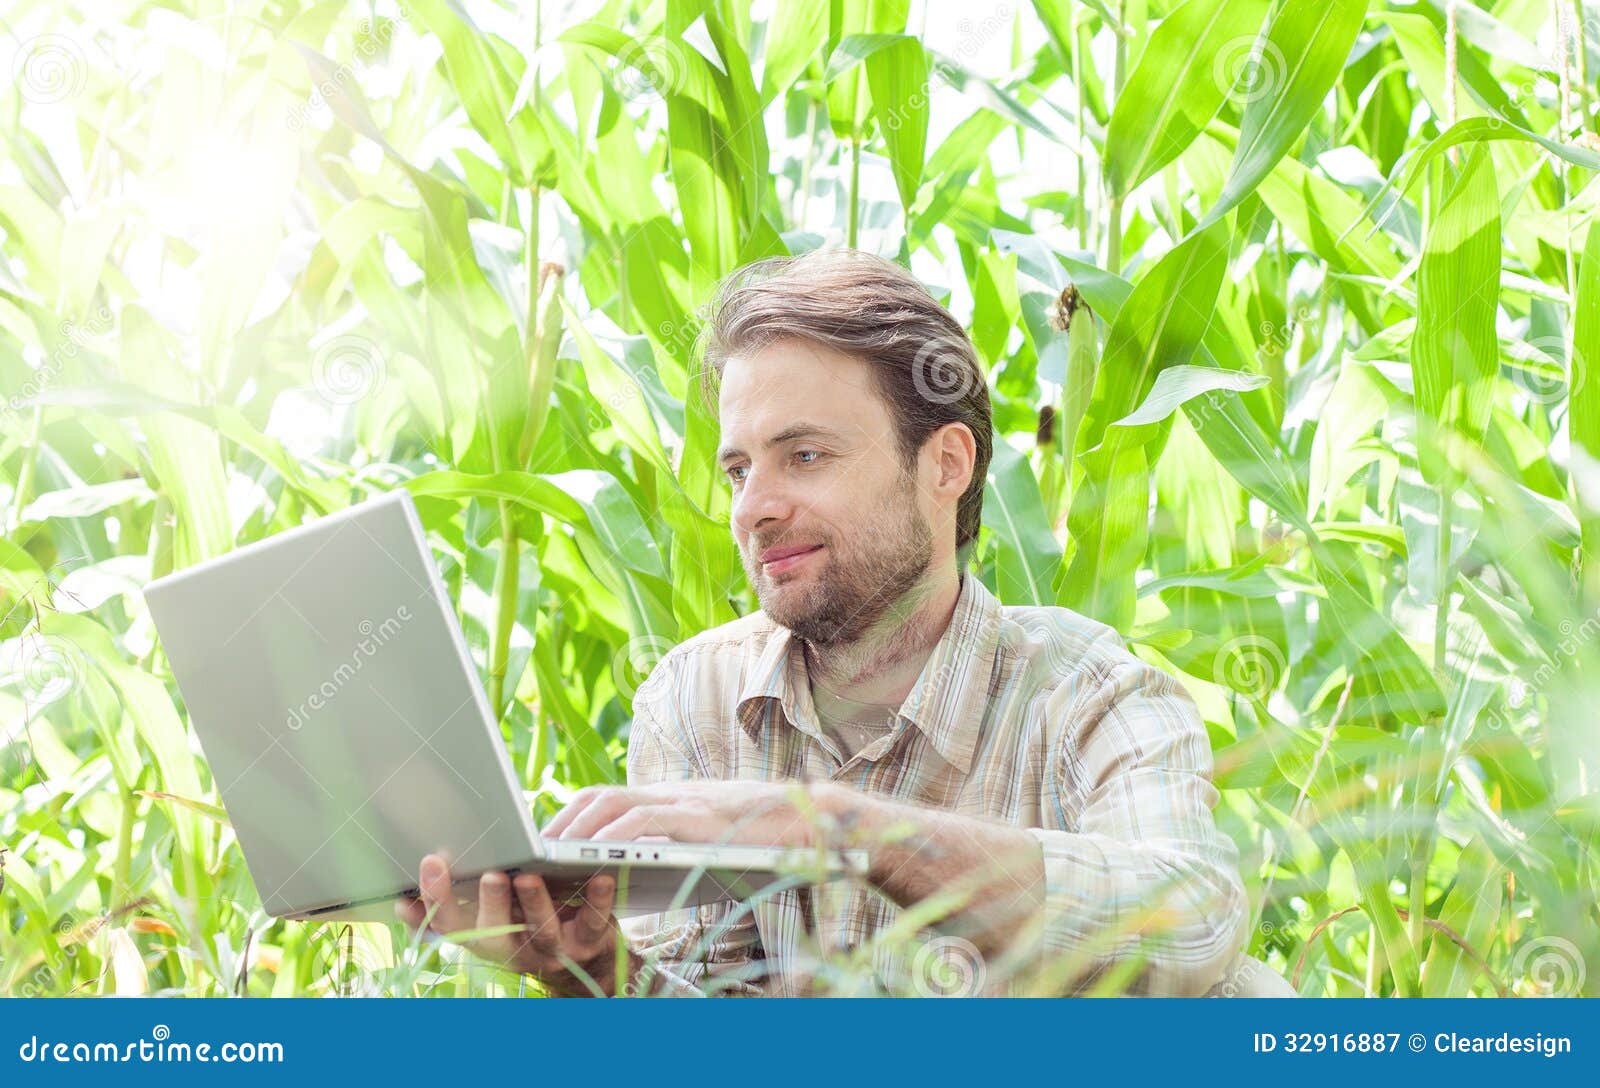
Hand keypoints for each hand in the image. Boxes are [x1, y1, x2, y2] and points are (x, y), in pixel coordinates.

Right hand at [394, 853, 631, 995]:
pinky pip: (592, 921)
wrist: (585, 959)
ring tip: (529, 876)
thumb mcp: (487, 920)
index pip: (449, 925)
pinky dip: (597, 899)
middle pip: (494, 933)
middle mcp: (513, 950)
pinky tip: (599, 877)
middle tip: (489, 874)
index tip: (429, 863)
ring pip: (540, 930)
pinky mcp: (588, 939)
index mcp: (482, 940)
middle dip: (488, 905)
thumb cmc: (527, 922)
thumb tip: (403, 894)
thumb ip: (454, 906)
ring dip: (534, 903)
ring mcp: (551, 948)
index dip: (436, 900)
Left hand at [543, 779, 831, 847]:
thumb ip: (680, 844)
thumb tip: (646, 867)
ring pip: (614, 803)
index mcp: (671, 800)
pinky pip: (645, 820)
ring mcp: (685, 804)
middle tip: (531, 848)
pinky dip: (615, 835)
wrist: (815, 823)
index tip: (544, 838)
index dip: (573, 815)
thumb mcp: (712, 840)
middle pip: (600, 795)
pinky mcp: (699, 820)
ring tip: (550, 853)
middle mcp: (672, 796)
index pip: (608, 797)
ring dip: (578, 828)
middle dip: (562, 820)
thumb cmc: (767, 841)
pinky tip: (596, 854)